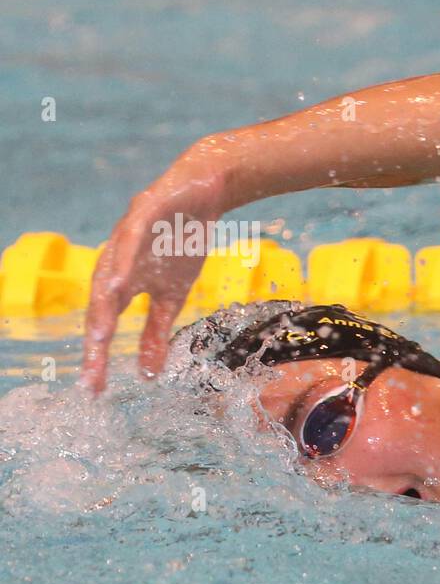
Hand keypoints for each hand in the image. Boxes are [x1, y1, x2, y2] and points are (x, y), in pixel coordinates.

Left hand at [80, 145, 228, 392]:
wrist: (202, 193)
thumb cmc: (182, 242)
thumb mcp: (173, 295)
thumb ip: (157, 331)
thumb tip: (150, 374)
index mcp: (123, 283)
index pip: (105, 325)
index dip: (98, 357)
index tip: (95, 391)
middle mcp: (116, 263)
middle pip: (100, 308)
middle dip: (95, 343)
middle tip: (92, 377)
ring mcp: (126, 239)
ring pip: (108, 276)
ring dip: (102, 306)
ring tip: (99, 338)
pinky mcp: (140, 216)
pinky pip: (128, 242)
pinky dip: (122, 263)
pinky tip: (117, 283)